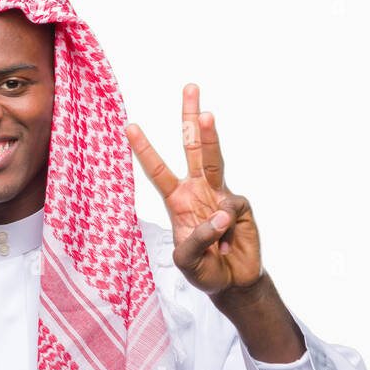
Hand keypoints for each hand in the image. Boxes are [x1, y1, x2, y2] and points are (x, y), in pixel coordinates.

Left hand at [125, 84, 262, 299]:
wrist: (233, 282)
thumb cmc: (204, 270)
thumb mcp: (186, 262)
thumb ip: (196, 239)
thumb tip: (220, 213)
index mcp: (177, 201)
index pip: (158, 170)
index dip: (145, 149)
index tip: (130, 125)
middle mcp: (198, 191)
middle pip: (192, 148)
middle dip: (190, 118)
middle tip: (190, 87)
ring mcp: (220, 195)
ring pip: (215, 159)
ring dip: (210, 137)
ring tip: (206, 115)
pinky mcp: (240, 207)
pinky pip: (231, 208)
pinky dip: (226, 227)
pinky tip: (226, 245)